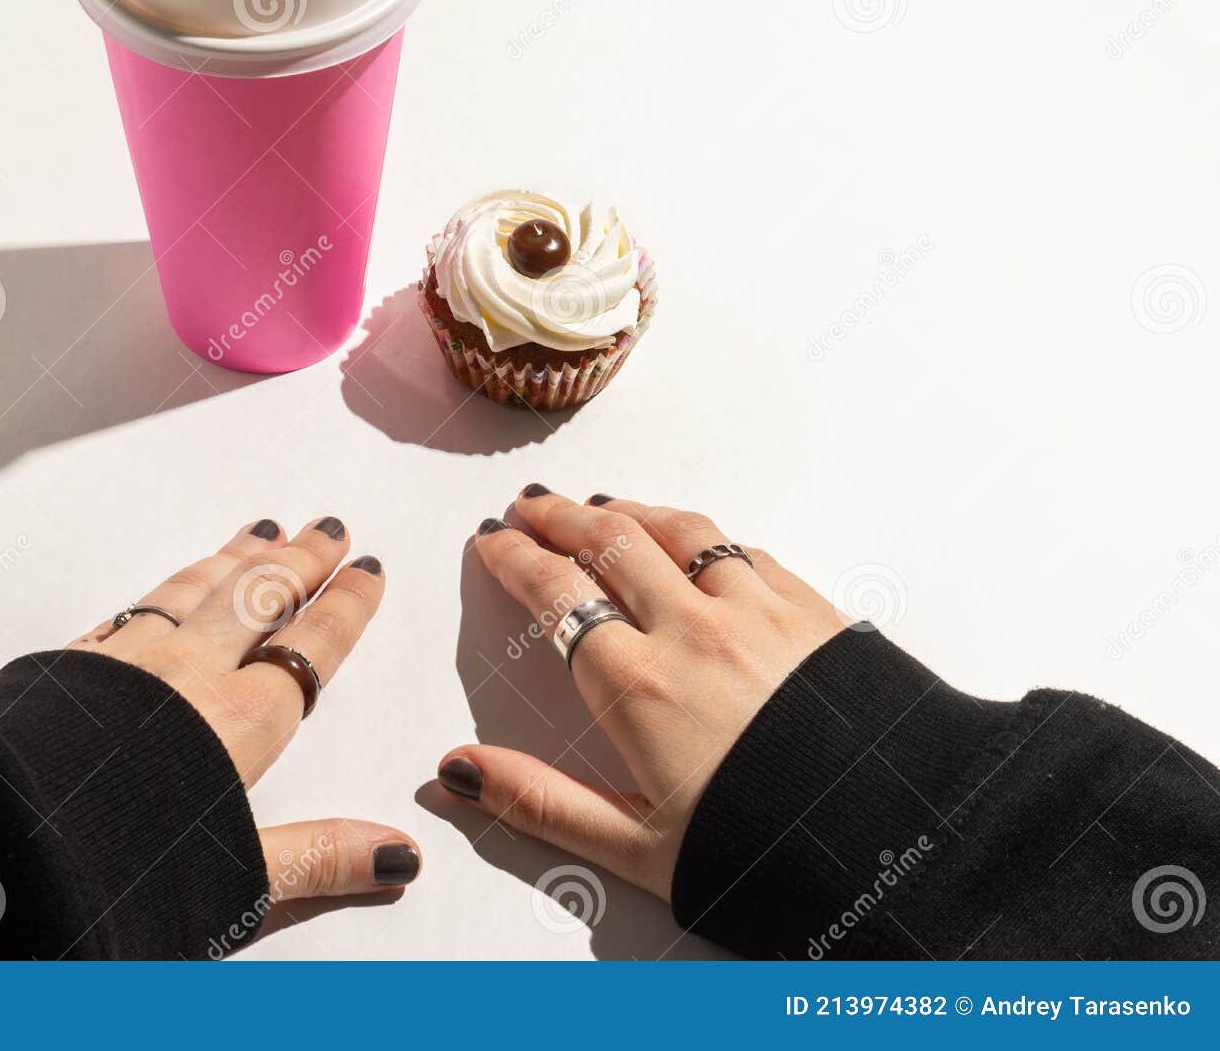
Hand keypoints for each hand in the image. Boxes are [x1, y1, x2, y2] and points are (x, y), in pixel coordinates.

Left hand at [75, 517, 421, 906]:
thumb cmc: (116, 866)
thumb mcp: (237, 877)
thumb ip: (319, 856)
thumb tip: (399, 856)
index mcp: (240, 722)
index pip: (310, 650)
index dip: (344, 610)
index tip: (367, 573)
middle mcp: (190, 674)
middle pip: (259, 600)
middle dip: (299, 563)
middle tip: (329, 529)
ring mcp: (129, 660)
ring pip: (197, 590)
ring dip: (236, 559)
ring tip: (263, 533)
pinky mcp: (74, 664)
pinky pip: (138, 604)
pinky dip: (172, 583)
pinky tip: (175, 582)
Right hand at [438, 487, 844, 901]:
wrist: (898, 844)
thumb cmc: (770, 855)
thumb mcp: (635, 849)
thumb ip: (539, 802)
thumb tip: (459, 772)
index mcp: (635, 685)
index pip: (555, 592)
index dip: (515, 557)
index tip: (493, 539)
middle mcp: (691, 631)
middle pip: (608, 542)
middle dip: (558, 517)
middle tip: (529, 506)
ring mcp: (756, 612)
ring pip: (677, 530)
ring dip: (627, 510)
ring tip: (599, 504)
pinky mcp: (811, 611)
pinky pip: (743, 550)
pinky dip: (701, 535)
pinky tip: (693, 540)